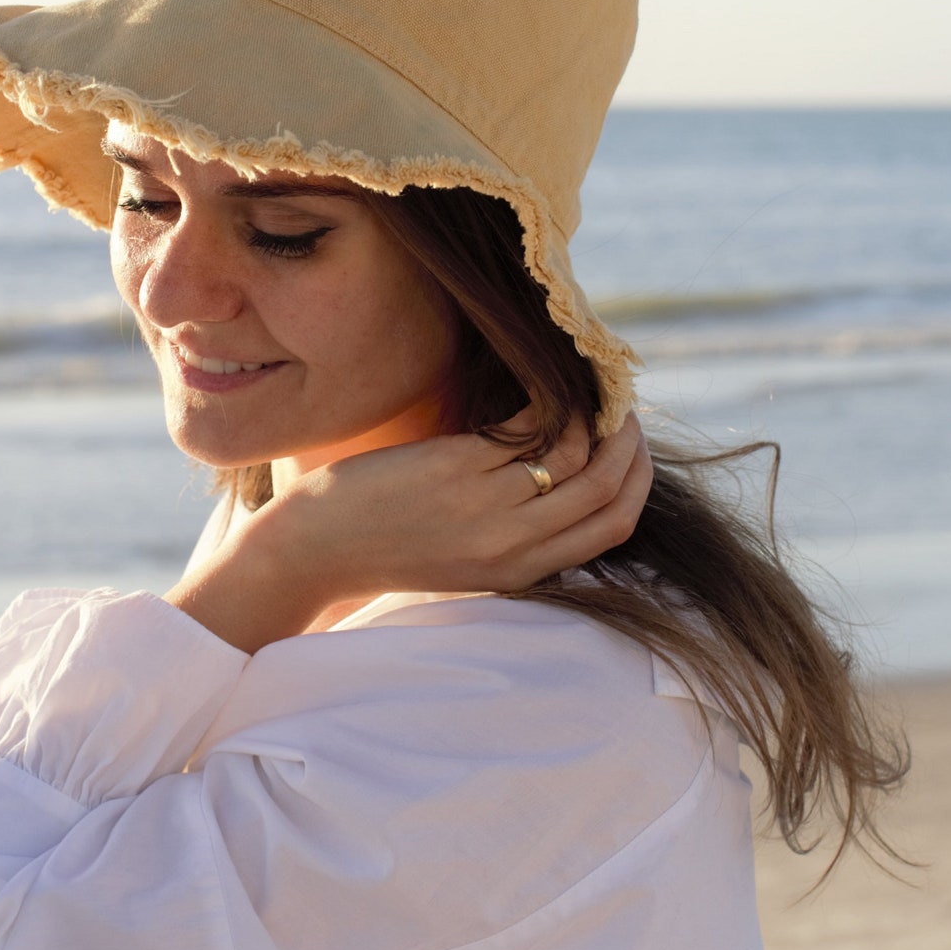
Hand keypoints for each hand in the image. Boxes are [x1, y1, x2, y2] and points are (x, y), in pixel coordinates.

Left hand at [165, 412, 652, 653]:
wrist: (314, 553)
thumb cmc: (380, 545)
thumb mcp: (462, 559)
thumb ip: (509, 533)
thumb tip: (548, 483)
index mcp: (519, 570)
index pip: (613, 528)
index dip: (636, 480)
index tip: (632, 446)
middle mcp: (512, 543)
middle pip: (609, 492)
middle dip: (629, 443)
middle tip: (622, 407)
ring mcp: (486, 506)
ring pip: (579, 456)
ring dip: (597, 414)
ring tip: (589, 386)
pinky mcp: (455, 469)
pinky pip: (529, 427)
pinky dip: (549, 399)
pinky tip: (541, 378)